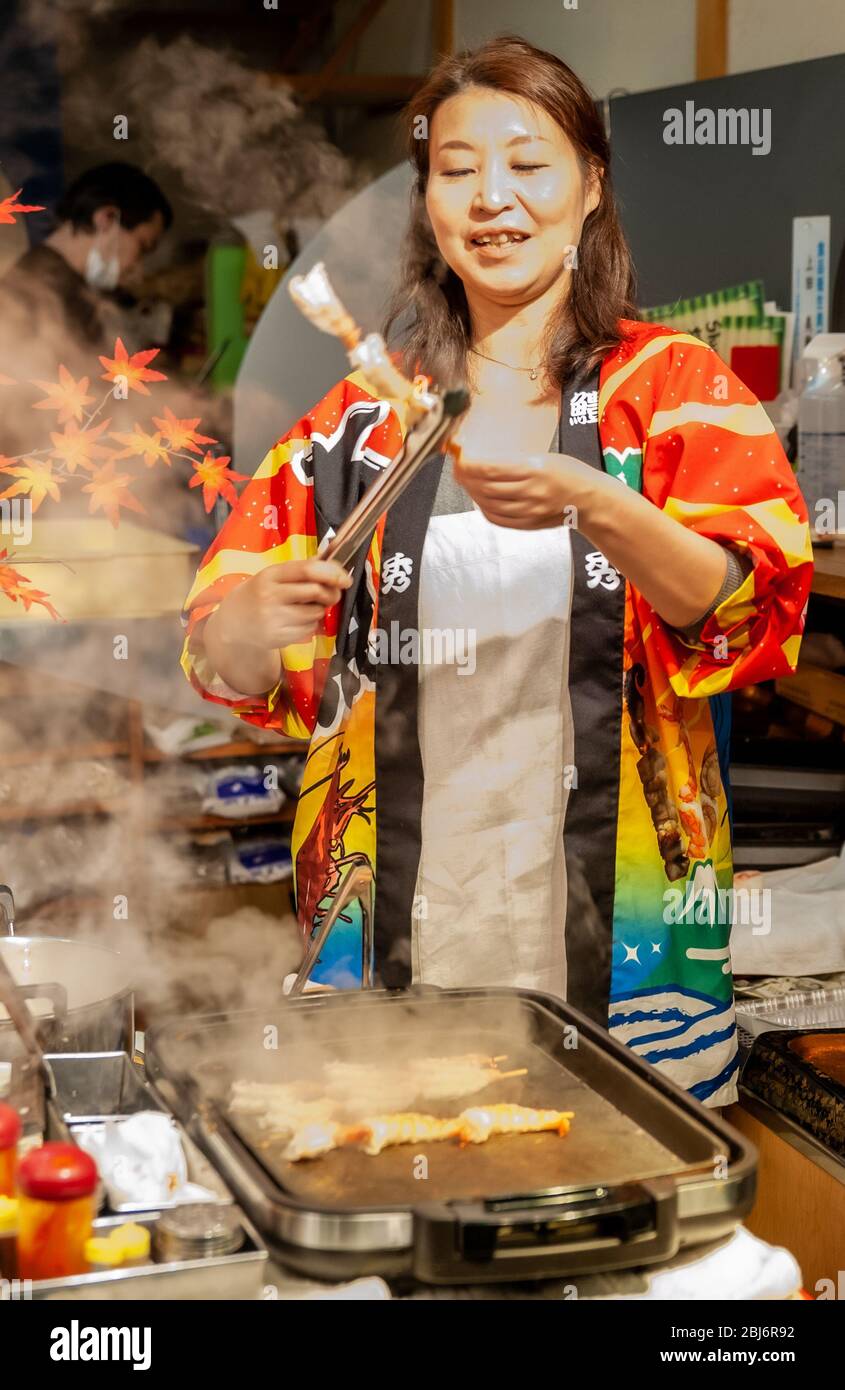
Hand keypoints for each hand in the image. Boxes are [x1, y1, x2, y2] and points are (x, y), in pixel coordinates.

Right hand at [216, 557, 351, 650]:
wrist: (230, 625)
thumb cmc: (256, 595)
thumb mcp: (271, 577)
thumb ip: (299, 570)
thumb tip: (332, 563)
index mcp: (270, 575)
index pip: (308, 569)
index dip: (332, 573)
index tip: (345, 578)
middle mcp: (271, 596)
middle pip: (316, 591)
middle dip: (331, 593)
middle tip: (332, 594)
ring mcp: (275, 619)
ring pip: (316, 612)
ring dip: (319, 609)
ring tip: (305, 608)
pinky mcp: (280, 638)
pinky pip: (309, 628)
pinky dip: (310, 624)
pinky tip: (296, 621)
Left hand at [452, 450, 600, 529]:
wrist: (591, 501)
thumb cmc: (570, 474)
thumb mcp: (543, 458)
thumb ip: (513, 462)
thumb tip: (481, 461)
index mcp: (534, 469)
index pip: (489, 468)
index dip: (468, 463)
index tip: (459, 455)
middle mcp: (531, 492)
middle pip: (484, 486)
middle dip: (465, 476)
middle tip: (457, 466)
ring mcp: (529, 511)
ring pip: (487, 503)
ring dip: (471, 491)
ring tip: (465, 481)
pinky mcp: (528, 524)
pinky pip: (497, 518)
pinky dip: (483, 508)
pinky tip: (479, 498)